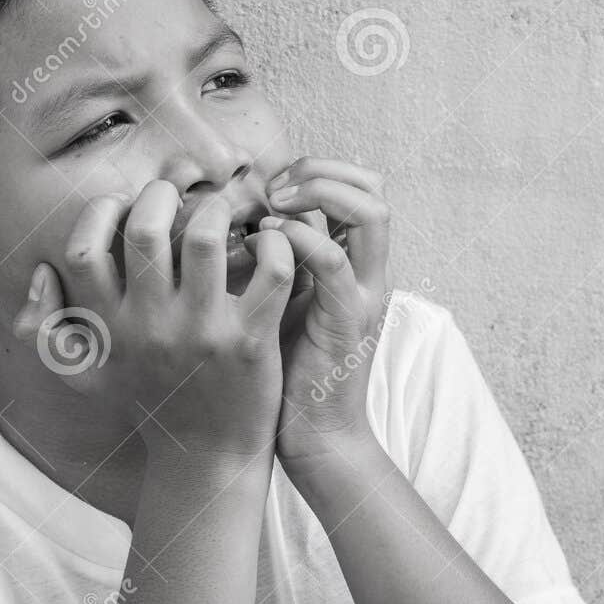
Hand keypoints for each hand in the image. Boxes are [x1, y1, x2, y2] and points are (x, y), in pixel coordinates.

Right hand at [11, 179, 297, 463]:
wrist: (206, 457)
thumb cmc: (145, 403)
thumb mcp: (83, 375)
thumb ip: (45, 328)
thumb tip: (40, 271)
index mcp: (109, 328)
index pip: (83, 251)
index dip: (100, 213)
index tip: (123, 206)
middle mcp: (150, 327)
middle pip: (145, 231)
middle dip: (161, 196)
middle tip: (177, 198)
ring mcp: (202, 332)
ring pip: (206, 239)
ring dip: (216, 213)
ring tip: (221, 216)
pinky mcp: (250, 340)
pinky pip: (270, 271)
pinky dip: (274, 244)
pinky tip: (268, 242)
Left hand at [262, 157, 391, 473]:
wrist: (309, 434)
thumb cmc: (281, 367)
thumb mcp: (276, 297)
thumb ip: (270, 255)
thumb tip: (229, 213)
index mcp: (354, 261)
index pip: (360, 185)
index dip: (316, 169)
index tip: (268, 184)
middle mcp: (368, 270)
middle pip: (374, 187)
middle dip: (319, 171)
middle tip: (272, 188)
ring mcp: (364, 293)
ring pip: (370, 211)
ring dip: (317, 194)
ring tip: (271, 208)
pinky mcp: (347, 320)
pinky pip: (334, 261)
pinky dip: (298, 239)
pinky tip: (260, 243)